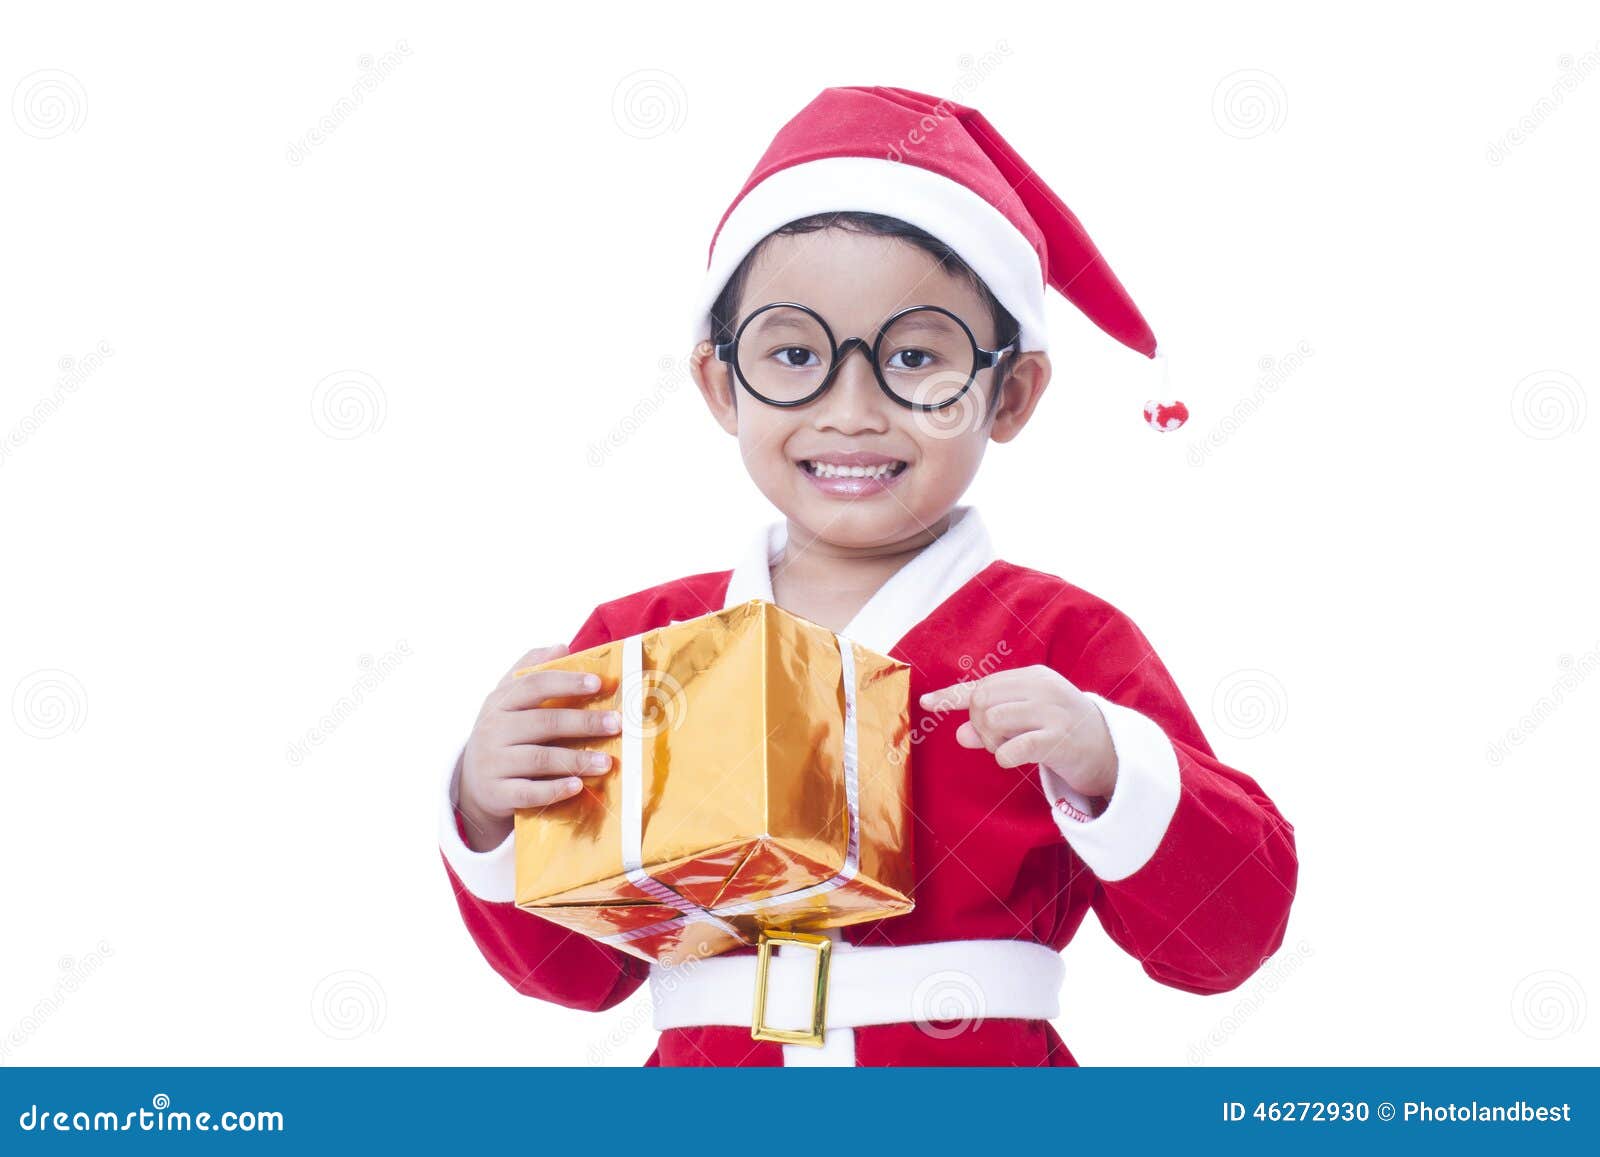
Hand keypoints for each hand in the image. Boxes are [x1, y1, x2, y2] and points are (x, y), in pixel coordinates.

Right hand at [456, 643, 621, 850]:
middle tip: (616, 724)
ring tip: (607, 762)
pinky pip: (529, 792)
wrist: (472, 784)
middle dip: (583, 723)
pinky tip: (577, 786)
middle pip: (543, 722)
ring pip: (540, 759)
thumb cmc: (503, 735)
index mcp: (501, 703)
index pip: (533, 685)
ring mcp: (494, 763)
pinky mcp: (497, 794)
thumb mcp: (508, 701)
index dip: (566, 682)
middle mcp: (494, 730)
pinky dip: (554, 790)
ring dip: (576, 759)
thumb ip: (531, 672)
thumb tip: (561, 646)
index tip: (598, 683)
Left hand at [918, 665, 1118, 800]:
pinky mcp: (1059, 738)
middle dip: (980, 725)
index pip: (983, 683)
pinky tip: (1015, 759)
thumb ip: (994, 726)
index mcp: (1033, 677)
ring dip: (992, 742)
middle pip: (982, 700)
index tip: (925, 703)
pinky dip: (1005, 757)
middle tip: (997, 741)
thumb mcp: (1027, 723)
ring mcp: (1052, 711)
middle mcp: (1042, 687)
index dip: (951, 696)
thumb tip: (960, 733)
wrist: (1112, 751)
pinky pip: (1013, 748)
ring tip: (1008, 750)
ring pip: (992, 720)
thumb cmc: (1063, 734)